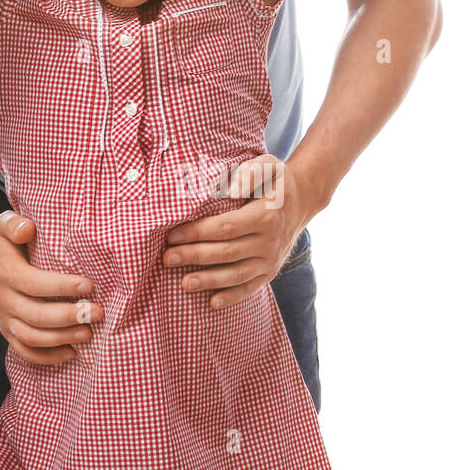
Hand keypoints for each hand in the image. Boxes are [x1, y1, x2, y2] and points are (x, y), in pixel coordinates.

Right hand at [0, 211, 103, 365]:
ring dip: (61, 338)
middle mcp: (3, 300)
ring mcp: (4, 319)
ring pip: (31, 337)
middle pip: (36, 315)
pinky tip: (72, 353)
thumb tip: (28, 229)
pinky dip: (48, 357)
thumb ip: (15, 224)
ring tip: (88, 333)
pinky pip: (25, 351)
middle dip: (69, 316)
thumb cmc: (1, 243)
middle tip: (97, 313)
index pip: (34, 284)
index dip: (62, 286)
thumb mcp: (3, 225)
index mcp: (5, 273)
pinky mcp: (7, 332)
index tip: (89, 286)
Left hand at [163, 154, 311, 309]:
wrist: (302, 200)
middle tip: (167, 258)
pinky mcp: (271, 271)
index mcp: (265, 216)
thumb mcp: (268, 166)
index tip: (172, 234)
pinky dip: (233, 297)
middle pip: (227, 253)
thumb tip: (231, 191)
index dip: (197, 232)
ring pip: (237, 274)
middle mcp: (269, 241)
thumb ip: (249, 173)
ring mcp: (271, 259)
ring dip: (209, 281)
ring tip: (184, 284)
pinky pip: (251, 287)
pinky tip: (213, 303)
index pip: (225, 227)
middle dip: (195, 256)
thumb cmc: (276, 180)